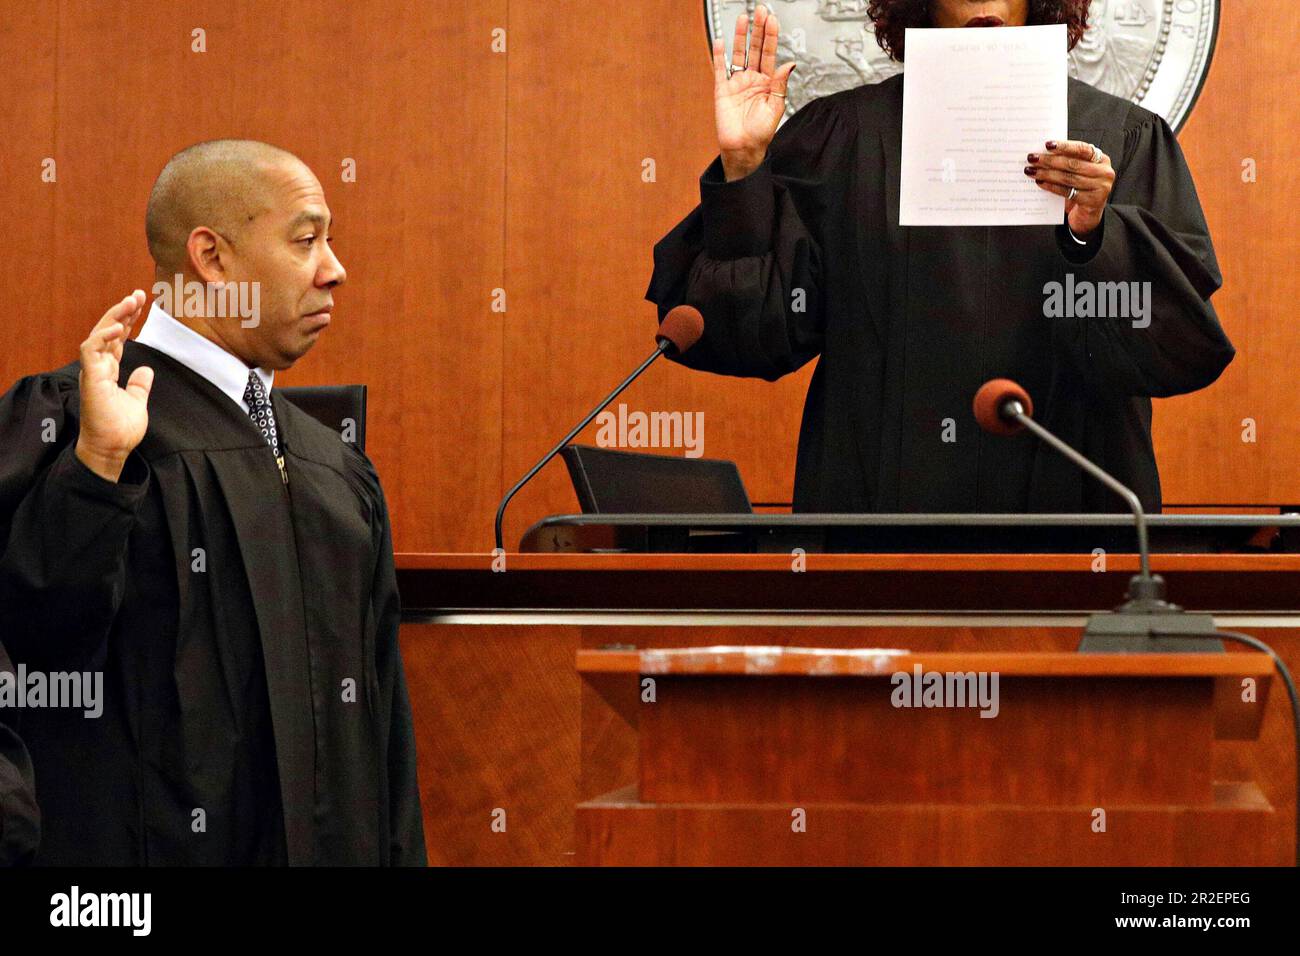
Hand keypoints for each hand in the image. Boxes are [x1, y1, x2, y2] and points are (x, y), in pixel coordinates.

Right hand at [75, 290, 153, 481]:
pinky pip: (91, 350)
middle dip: (122, 311)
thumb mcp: (137, 401)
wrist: (111, 448)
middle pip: (107, 331)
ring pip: (98, 335)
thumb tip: (146, 370)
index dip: (127, 320)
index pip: (116, 338)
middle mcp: (98, 367)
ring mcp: (92, 371)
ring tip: (130, 302)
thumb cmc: (120, 429)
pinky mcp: (90, 378)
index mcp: (108, 370)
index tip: (140, 303)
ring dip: (114, 317)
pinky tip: (118, 328)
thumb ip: (139, 385)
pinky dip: (103, 337)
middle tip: (138, 294)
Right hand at [713, 4, 796, 181]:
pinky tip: (722, 41)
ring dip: (741, 37)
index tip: (772, 20)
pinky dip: (720, 55)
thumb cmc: (761, 133)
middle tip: (760, 11)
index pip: (770, 54)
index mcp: (768, 83)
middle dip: (758, 29)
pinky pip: (720, 69)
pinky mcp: (722, 90)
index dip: (771, 36)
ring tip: (743, 19)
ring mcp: (737, 83)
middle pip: (756, 48)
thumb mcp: (776, 108)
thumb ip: (780, 85)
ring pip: (739, 54)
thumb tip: (789, 64)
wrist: (743, 149)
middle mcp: (753, 80)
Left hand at [1025, 139, 1115, 236]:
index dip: (1064, 146)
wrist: (1088, 214)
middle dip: (1050, 160)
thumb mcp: (1079, 172)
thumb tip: (1044, 152)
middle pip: (1073, 164)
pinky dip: (1052, 187)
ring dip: (1047, 174)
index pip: (1082, 149)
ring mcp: (1100, 187)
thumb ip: (1068, 161)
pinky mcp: (1092, 201)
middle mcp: (1104, 172)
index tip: (1047, 145)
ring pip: (1069, 178)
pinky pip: (1068, 192)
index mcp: (1101, 159)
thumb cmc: (1081, 189)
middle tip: (1033, 158)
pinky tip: (1040, 183)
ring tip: (1032, 171)